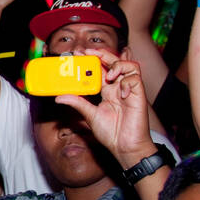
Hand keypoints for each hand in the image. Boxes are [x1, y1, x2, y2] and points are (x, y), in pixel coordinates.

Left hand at [53, 47, 155, 166]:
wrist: (125, 147)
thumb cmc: (111, 133)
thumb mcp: (90, 115)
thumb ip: (78, 103)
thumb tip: (59, 97)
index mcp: (108, 91)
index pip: (101, 70)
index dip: (92, 60)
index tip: (80, 53)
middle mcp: (119, 88)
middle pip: (115, 63)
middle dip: (103, 54)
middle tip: (89, 51)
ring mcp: (129, 91)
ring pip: (130, 66)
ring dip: (118, 65)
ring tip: (109, 74)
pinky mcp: (139, 96)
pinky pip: (135, 79)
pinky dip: (127, 82)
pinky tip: (120, 93)